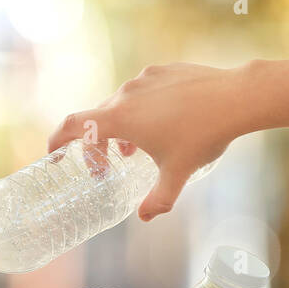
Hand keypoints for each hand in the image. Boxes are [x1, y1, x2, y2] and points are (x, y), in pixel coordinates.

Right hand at [47, 63, 249, 220]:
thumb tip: (145, 217)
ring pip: (120, 105)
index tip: (54, 155)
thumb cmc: (202, 136)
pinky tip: (163, 124)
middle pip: (96, 120)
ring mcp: (144, 79)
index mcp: (120, 119)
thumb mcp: (178, 175)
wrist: (234, 98)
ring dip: (120, 129)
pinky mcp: (163, 71)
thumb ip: (159, 200)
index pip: (73, 126)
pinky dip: (141, 110)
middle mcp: (126, 94)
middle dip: (96, 146)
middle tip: (106, 169)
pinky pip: (141, 91)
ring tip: (136, 151)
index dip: (57, 140)